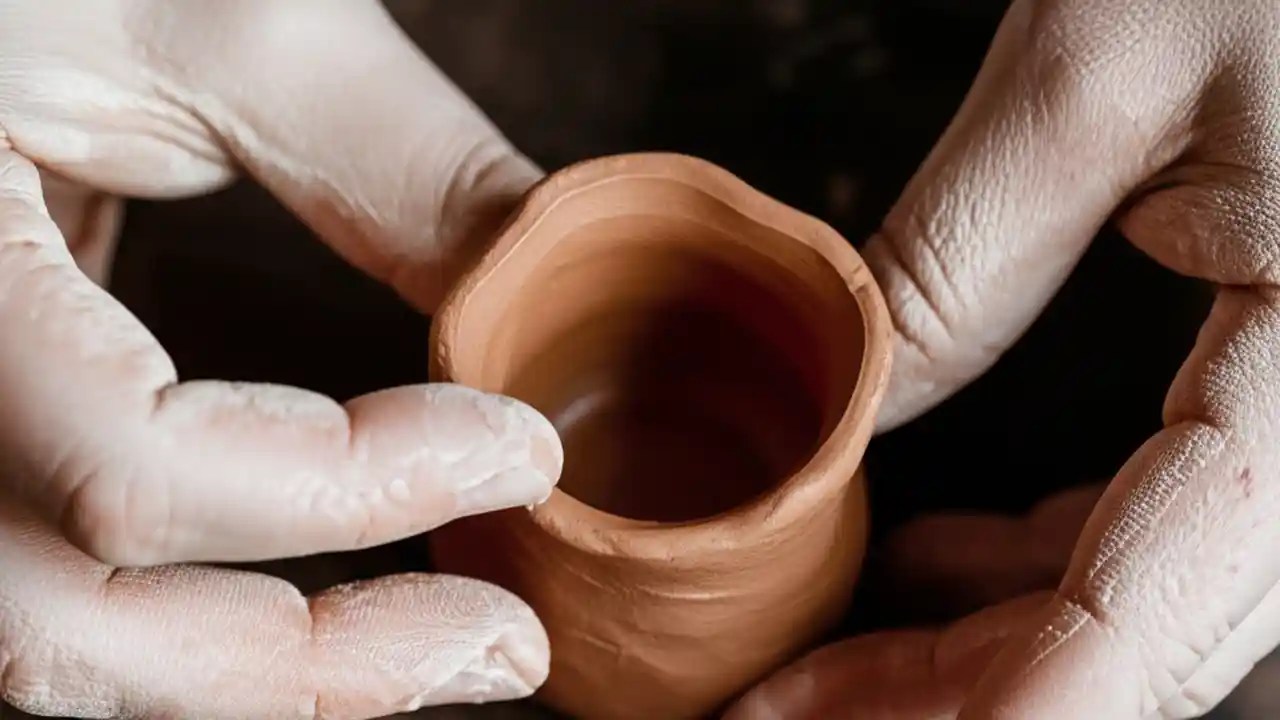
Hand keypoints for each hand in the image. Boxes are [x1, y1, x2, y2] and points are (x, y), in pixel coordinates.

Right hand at [0, 2, 562, 717]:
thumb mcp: (230, 15)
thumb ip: (393, 159)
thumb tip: (537, 286)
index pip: (127, 462)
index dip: (350, 488)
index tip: (523, 450)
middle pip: (60, 626)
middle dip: (313, 662)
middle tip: (499, 648)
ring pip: (52, 640)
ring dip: (263, 673)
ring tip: (435, 654)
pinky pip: (67, 580)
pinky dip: (207, 625)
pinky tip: (327, 610)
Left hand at [730, 0, 1279, 716]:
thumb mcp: (1100, 66)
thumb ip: (967, 247)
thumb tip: (866, 390)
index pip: (1150, 613)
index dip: (979, 703)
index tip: (807, 719)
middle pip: (1145, 636)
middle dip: (957, 694)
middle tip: (790, 700)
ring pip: (1154, 598)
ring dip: (989, 643)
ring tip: (834, 644)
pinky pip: (1168, 525)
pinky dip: (1043, 567)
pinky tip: (937, 562)